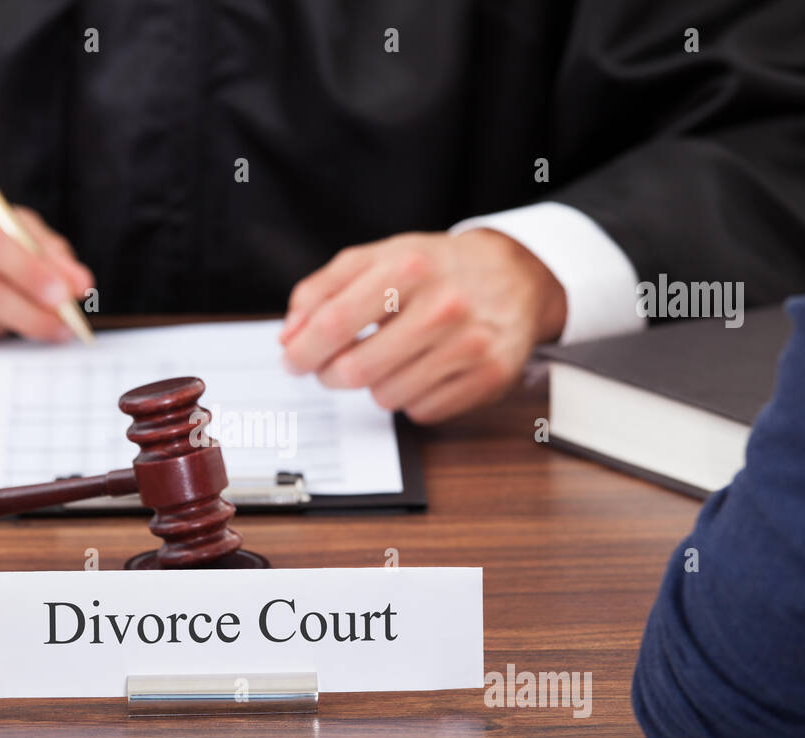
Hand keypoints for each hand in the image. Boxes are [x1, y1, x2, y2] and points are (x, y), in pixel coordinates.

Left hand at [279, 229, 566, 422]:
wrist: (515, 277)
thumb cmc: (435, 270)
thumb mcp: (377, 259)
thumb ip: (323, 291)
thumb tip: (289, 337)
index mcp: (408, 268)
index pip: (333, 324)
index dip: (302, 351)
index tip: (293, 360)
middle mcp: (443, 306)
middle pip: (355, 369)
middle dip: (331, 374)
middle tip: (332, 367)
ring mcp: (469, 345)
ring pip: (385, 397)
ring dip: (376, 384)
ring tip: (392, 358)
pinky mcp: (488, 378)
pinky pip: (421, 412)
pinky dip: (412, 398)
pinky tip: (424, 369)